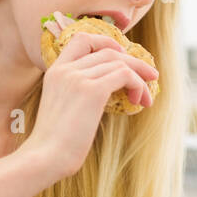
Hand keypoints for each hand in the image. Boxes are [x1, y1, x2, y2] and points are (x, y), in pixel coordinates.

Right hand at [27, 10, 157, 179]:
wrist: (45, 157)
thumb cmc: (54, 144)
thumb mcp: (62, 109)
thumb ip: (77, 94)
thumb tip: (105, 93)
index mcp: (55, 71)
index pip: (82, 39)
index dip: (106, 42)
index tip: (122, 54)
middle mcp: (66, 69)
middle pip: (108, 51)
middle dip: (134, 62)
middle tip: (150, 76)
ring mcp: (78, 78)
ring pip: (120, 63)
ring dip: (140, 78)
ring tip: (146, 98)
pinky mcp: (92, 91)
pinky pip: (125, 76)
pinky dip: (138, 85)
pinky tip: (139, 102)